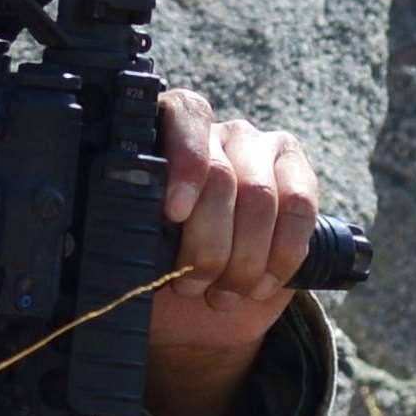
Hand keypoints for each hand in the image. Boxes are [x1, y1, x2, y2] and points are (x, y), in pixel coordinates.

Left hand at [144, 89, 322, 415]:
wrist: (209, 291)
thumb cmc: (163, 263)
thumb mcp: (137, 247)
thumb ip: (130, 230)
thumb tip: (117, 238)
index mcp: (169, 132)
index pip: (185, 120)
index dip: (185, 166)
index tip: (173, 215)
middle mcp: (219, 132)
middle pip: (224, 177)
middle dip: (210, 244)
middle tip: (193, 286)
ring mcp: (263, 149)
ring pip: (262, 198)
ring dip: (245, 260)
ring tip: (224, 295)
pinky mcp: (298, 175)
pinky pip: (299, 209)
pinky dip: (281, 256)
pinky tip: (262, 285)